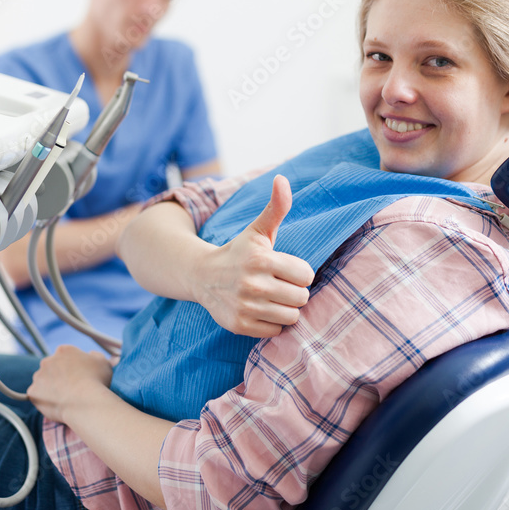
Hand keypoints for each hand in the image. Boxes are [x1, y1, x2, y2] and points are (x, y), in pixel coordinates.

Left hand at [27, 346, 113, 424]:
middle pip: (51, 367)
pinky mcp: (32, 392)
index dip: (71, 367)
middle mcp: (48, 360)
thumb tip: (91, 355)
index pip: (64, 356)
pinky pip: (37, 396)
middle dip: (58, 376)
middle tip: (70, 388)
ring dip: (49, 388)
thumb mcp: (104, 363)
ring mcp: (38, 376)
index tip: (78, 377)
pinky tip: (56, 405)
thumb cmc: (97, 382)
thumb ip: (96, 356)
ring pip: (42, 382)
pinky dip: (44, 401)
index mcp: (64, 350)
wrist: (85, 402)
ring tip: (64, 399)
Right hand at [194, 175, 314, 337]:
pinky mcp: (240, 325)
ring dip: (285, 309)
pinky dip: (272, 323)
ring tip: (271, 298)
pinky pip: (276, 331)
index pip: (306, 275)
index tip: (284, 269)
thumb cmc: (239, 252)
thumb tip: (282, 178)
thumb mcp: (257, 230)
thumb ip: (276, 207)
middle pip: (301, 298)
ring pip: (291, 316)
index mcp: (261, 258)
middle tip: (278, 285)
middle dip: (294, 292)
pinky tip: (260, 310)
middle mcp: (253, 284)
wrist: (202, 276)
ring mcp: (246, 306)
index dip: (299, 272)